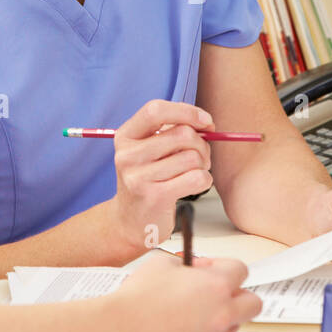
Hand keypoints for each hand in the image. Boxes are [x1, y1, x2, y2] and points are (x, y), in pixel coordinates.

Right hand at [106, 100, 216, 254]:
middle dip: (202, 144)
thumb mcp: (148, 150)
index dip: (186, 111)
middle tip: (201, 155)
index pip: (156, 110)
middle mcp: (127, 155)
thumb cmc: (147, 179)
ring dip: (203, 164)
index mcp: (125, 136)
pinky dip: (204, 180)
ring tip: (194, 172)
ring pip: (192, 157)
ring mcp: (138, 177)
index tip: (206, 122)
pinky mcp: (155, 197)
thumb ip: (171, 131)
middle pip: (182, 134)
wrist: (130, 221)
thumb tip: (206, 123)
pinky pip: (197, 178)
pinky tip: (194, 185)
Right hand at [107, 255, 261, 331]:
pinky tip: (182, 324)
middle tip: (215, 289)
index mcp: (216, 286)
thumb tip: (193, 269)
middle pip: (252, 302)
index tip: (205, 267)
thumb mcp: (163, 262)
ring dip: (223, 313)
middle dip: (237, 293)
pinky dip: (205, 331)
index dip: (222, 265)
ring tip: (195, 307)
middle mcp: (221, 313)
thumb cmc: (138, 297)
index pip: (241, 270)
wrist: (120, 329)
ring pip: (235, 323)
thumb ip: (186, 262)